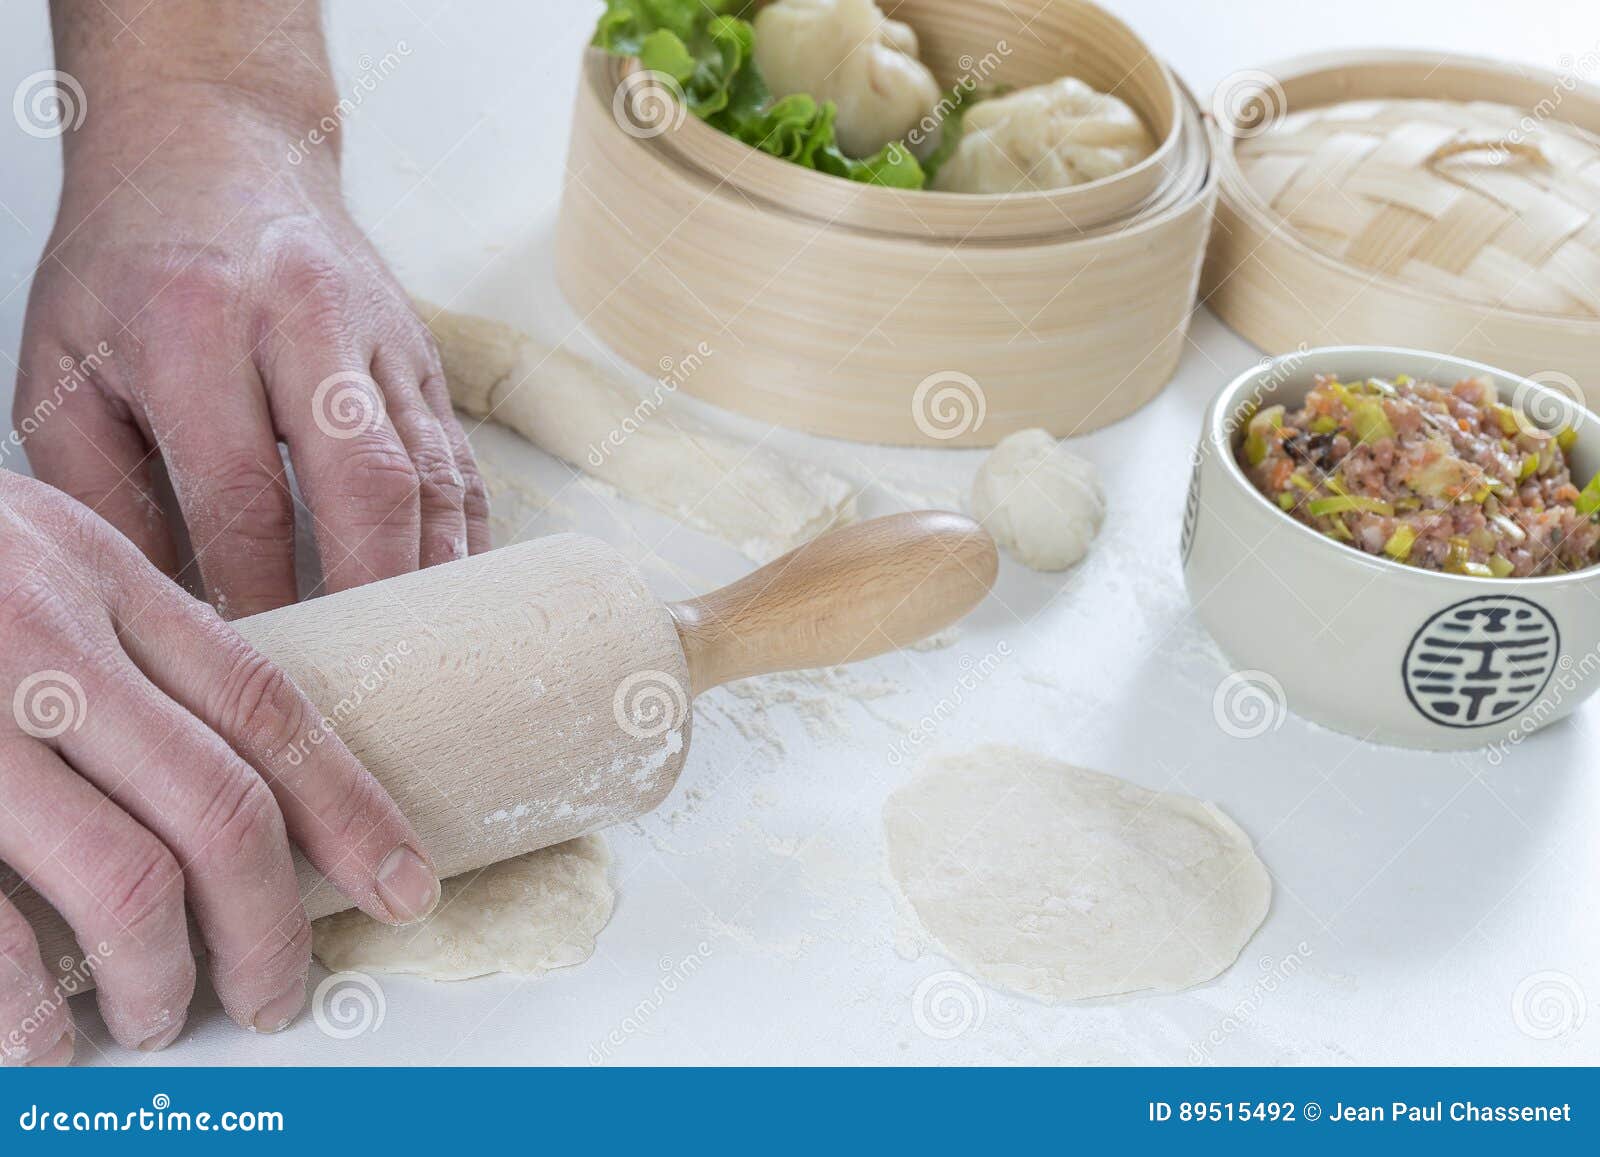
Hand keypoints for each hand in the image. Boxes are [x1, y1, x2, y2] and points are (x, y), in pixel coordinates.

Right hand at [0, 471, 440, 1064]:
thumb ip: (133, 643)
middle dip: (274, 929)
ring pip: (127, 885)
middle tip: (280, 994)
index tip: (408, 889)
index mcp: (102, 580)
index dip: (355, 812)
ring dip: (168, 980)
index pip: (271, 708)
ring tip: (167, 1015)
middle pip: (222, 813)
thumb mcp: (36, 556)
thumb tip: (249, 771)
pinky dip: (33, 1016)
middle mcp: (42, 642)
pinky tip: (52, 1044)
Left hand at [14, 85, 487, 617]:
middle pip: (367, 482)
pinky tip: (448, 598)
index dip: (256, 596)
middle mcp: (303, 321)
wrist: (217, 142)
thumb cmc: (127, 260)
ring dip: (429, 577)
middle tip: (361, 677)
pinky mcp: (422, 355)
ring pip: (433, 474)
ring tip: (416, 657)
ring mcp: (379, 335)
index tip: (256, 664)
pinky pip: (459, 461)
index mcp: (196, 322)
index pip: (242, 494)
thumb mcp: (62, 364)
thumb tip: (161, 605)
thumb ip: (97, 490)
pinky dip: (460, 538)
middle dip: (369, 594)